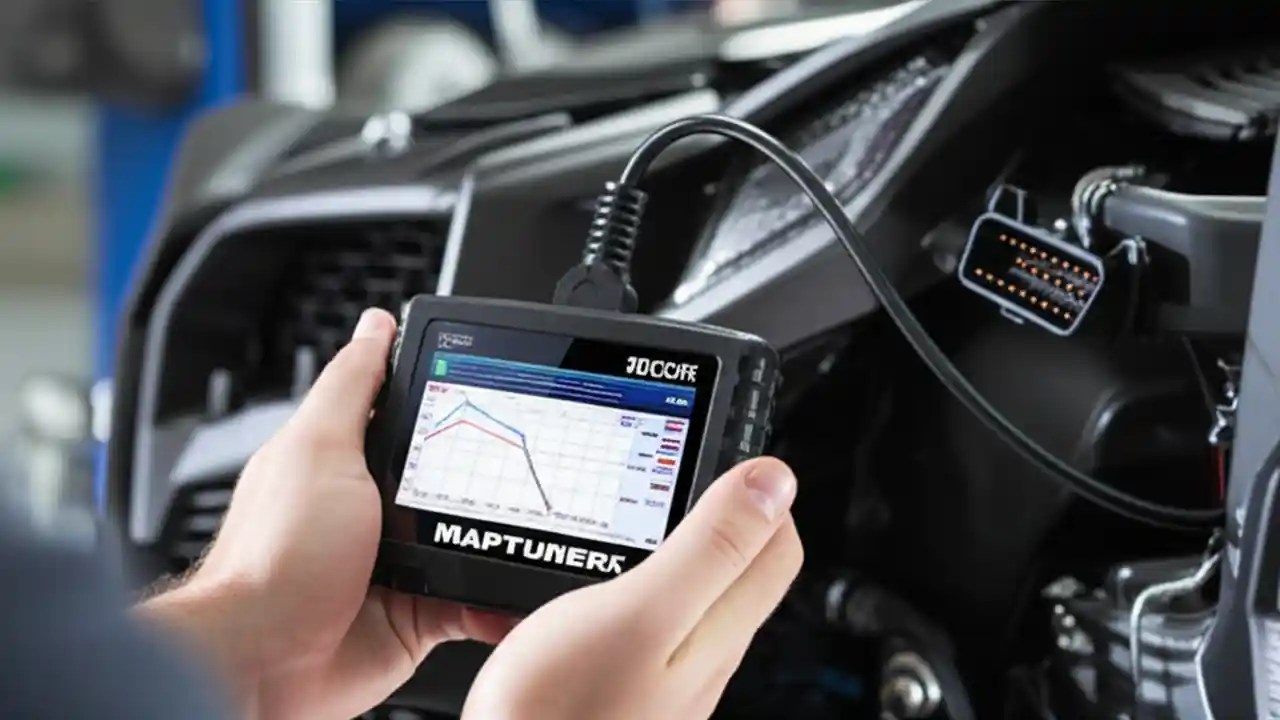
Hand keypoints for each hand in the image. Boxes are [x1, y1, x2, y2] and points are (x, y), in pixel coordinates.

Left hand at [140, 308, 514, 719]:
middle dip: (492, 477)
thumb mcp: (319, 446)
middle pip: (456, 477)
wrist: (265, 660)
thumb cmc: (275, 556)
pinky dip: (500, 600)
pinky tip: (517, 592)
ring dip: (501, 540)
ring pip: (474, 539)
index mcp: (351, 460)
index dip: (455, 399)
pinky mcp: (419, 615)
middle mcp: (376, 509)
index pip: (415, 414)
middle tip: (527, 470)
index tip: (501, 389)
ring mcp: (400, 563)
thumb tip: (375, 326)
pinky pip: (477, 600)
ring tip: (534, 531)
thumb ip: (352, 385)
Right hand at [462, 457, 801, 719]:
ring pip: (693, 596)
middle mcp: (703, 657)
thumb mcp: (641, 611)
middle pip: (740, 570)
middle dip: (721, 514)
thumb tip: (774, 482)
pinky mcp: (624, 690)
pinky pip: (649, 625)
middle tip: (678, 475)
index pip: (779, 546)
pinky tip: (595, 585)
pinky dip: (635, 588)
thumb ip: (711, 548)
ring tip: (633, 518)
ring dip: (675, 549)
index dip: (762, 492)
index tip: (724, 459)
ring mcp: (664, 678)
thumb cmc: (559, 714)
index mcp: (719, 629)